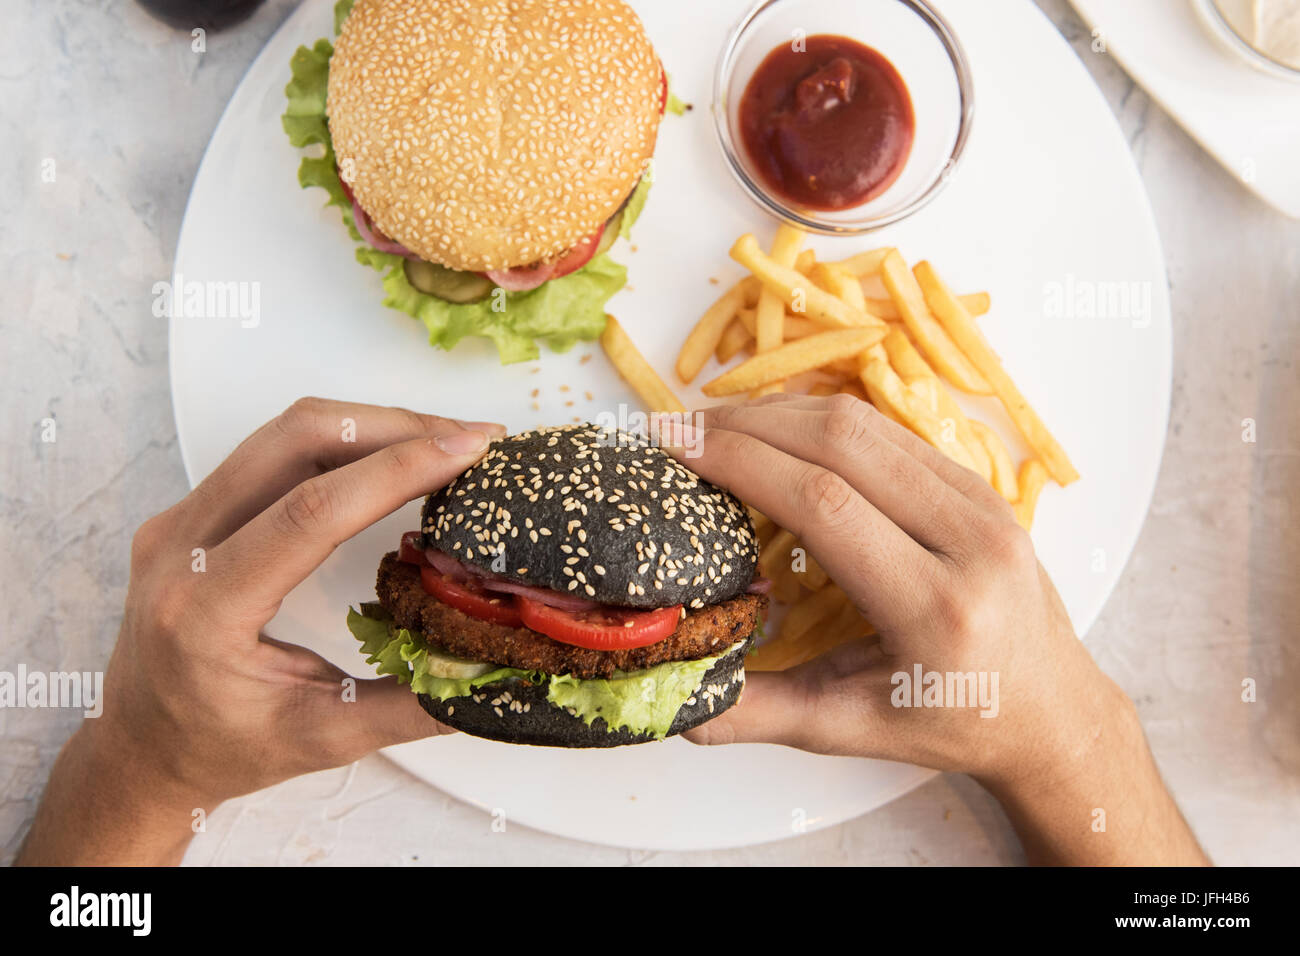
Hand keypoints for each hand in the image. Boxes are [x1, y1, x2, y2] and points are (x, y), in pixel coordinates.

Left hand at [18, 398, 502, 863]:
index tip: (470, 451)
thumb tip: (500, 673)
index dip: (397, 469)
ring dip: (372, 426)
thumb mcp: (324, 739)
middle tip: (473, 438)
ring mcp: (179, 520)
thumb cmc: (222, 751)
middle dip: (394, 426)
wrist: (140, 752)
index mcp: (205, 611)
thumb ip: (414, 706)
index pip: (311, 511)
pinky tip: (392, 457)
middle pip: (294, 441)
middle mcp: (180, 549)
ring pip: (283, 434)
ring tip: (446, 441)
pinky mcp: (191, 510)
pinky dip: (343, 443)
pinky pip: (271, 451)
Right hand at [663, 395, 1206, 864]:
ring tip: (714, 425)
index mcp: (937, 608)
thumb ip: (754, 713)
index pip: (827, 504)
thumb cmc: (950, 723)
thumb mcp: (848, 731)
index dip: (744, 463)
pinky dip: (821, 421)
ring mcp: (984, 504)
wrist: (1053, 710)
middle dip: (749, 424)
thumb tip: (668, 694)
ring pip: (868, 424)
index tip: (677, 447)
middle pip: (845, 445)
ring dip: (781, 412)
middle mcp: (971, 541)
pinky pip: (890, 432)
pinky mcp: (981, 485)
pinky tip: (774, 432)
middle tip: (679, 427)